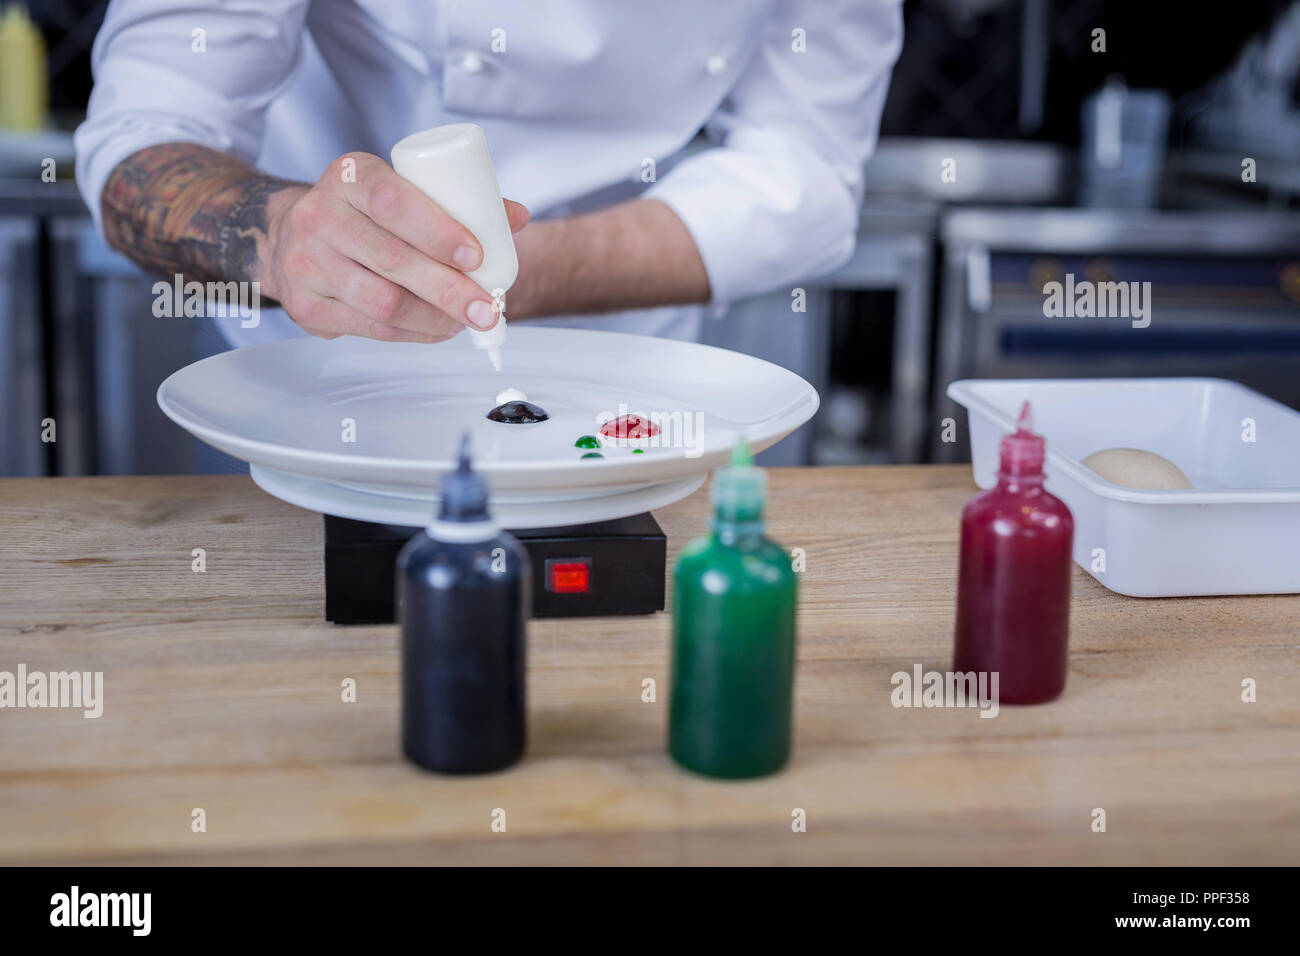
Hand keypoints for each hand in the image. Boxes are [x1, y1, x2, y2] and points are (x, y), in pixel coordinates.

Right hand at [261, 152, 528, 341]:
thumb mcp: (400, 188)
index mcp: (350, 176)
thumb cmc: (364, 211)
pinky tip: (439, 330)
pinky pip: (370, 328)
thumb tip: (516, 216)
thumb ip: (456, 199)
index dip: (438, 231)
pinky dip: (414, 333)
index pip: (393, 202)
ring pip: (382, 302)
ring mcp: (306, 263)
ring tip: (468, 321)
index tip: (477, 255)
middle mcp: (319, 215)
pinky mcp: (306, 305)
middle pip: (392, 260)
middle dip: (449, 289)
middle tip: (488, 308)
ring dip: (435, 318)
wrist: (292, 235)